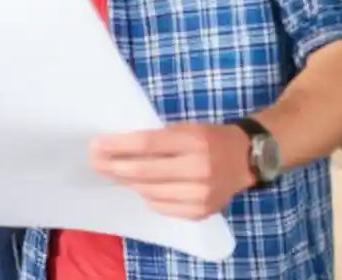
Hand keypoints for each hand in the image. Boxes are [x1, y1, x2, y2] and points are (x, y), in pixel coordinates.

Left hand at [90, 123, 254, 219]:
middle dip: (115, 167)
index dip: (118, 146)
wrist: (246, 160)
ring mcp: (201, 194)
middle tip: (95, 162)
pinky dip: (149, 197)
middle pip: (145, 171)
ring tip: (117, 173)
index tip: (97, 145)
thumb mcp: (186, 128)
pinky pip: (162, 207)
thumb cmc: (210, 139)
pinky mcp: (200, 212)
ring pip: (150, 192)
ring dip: (129, 182)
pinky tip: (143, 187)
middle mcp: (199, 169)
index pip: (147, 144)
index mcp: (194, 141)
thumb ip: (157, 139)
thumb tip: (117, 149)